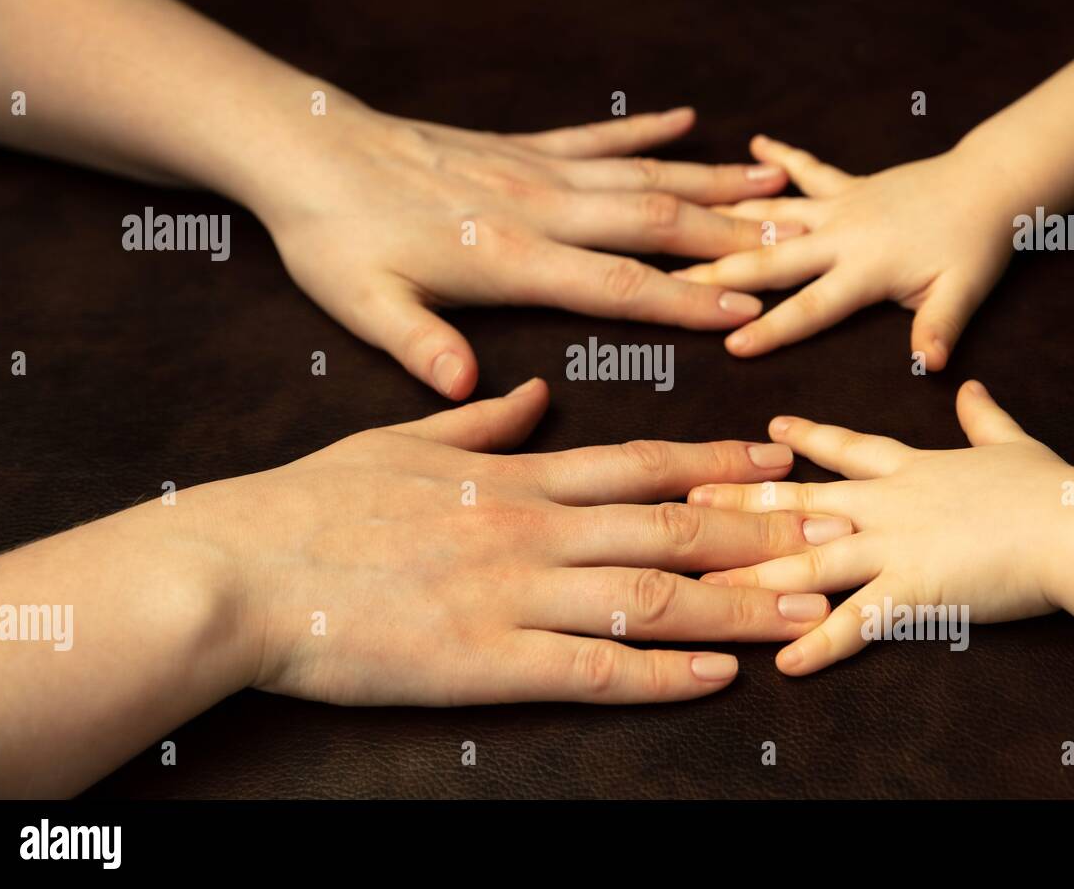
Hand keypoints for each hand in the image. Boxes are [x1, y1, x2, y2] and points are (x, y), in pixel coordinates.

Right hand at [206, 379, 833, 704]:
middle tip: (834, 531)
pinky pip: (593, 669)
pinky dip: (662, 674)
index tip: (780, 460)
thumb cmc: (312, 502)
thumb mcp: (402, 440)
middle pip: (669, 527)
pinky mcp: (484, 660)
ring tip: (809, 605)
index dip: (718, 462)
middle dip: (760, 531)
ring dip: (737, 602)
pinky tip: (717, 676)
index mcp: (512, 475)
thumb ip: (480, 422)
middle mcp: (531, 529)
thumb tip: (530, 397)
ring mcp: (512, 595)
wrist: (239, 566)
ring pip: (650, 595)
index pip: (640, 461)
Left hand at [257, 106, 803, 398]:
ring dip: (708, 185)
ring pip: (640, 177)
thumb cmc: (333, 236)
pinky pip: (595, 138)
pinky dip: (644, 132)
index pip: (617, 284)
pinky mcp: (519, 148)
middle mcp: (538, 208)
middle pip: (651, 224)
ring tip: (772, 187)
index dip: (687, 300)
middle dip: (727, 238)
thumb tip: (469, 389)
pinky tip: (686, 122)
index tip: (749, 310)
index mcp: (510, 258)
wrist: (304, 147)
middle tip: (794, 245)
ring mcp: (533, 172)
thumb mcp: (365, 304)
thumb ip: (421, 345)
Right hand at [673, 135, 1020, 368]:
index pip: (809, 308)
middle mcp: (840, 235)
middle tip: (673, 280)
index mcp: (865, 269)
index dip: (770, 328)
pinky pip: (809, 171)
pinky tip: (753, 144)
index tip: (731, 346)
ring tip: (681, 219)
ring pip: (773, 215)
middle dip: (717, 272)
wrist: (992, 182)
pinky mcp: (850, 186)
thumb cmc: (978, 243)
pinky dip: (781, 157)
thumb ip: (939, 327)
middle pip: (769, 259)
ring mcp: (840, 206)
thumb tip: (929, 366)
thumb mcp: (964, 291)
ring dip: (726, 218)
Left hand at [689, 381, 1073, 674]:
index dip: (805, 440)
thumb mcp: (1010, 441)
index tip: (768, 430)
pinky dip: (819, 644)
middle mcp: (887, 505)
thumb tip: (970, 384)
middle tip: (692, 502)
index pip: (845, 450)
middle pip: (799, 504)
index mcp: (910, 470)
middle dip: (742, 505)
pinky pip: (856, 623)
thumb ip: (983, 416)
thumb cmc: (1051, 488)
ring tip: (705, 586)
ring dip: (754, 576)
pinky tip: (784, 663)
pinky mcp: (913, 590)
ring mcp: (893, 547)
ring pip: (807, 562)